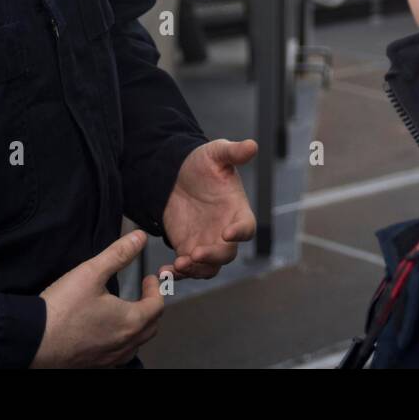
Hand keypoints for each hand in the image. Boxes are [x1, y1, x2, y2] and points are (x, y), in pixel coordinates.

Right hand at [31, 230, 162, 367]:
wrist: (33, 341)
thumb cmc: (61, 309)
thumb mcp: (91, 272)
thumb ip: (118, 254)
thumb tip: (139, 238)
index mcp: (130, 321)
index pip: (157, 306)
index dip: (156, 289)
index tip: (149, 279)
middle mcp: (124, 344)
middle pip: (151, 327)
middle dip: (151, 307)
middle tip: (144, 293)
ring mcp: (110, 358)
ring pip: (136, 344)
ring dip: (140, 327)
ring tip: (129, 311)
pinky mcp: (95, 365)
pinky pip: (119, 356)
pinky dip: (123, 342)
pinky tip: (110, 333)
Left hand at [160, 138, 257, 279]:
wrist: (176, 174)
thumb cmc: (202, 163)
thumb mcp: (216, 153)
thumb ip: (233, 152)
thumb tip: (252, 145)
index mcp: (237, 210)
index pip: (246, 227)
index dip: (240, 232)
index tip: (228, 233)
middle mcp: (225, 231)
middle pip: (226, 254)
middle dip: (212, 257)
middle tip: (195, 254)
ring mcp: (207, 242)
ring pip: (208, 267)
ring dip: (195, 270)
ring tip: (178, 266)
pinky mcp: (188, 248)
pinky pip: (188, 268)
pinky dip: (179, 273)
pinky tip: (165, 271)